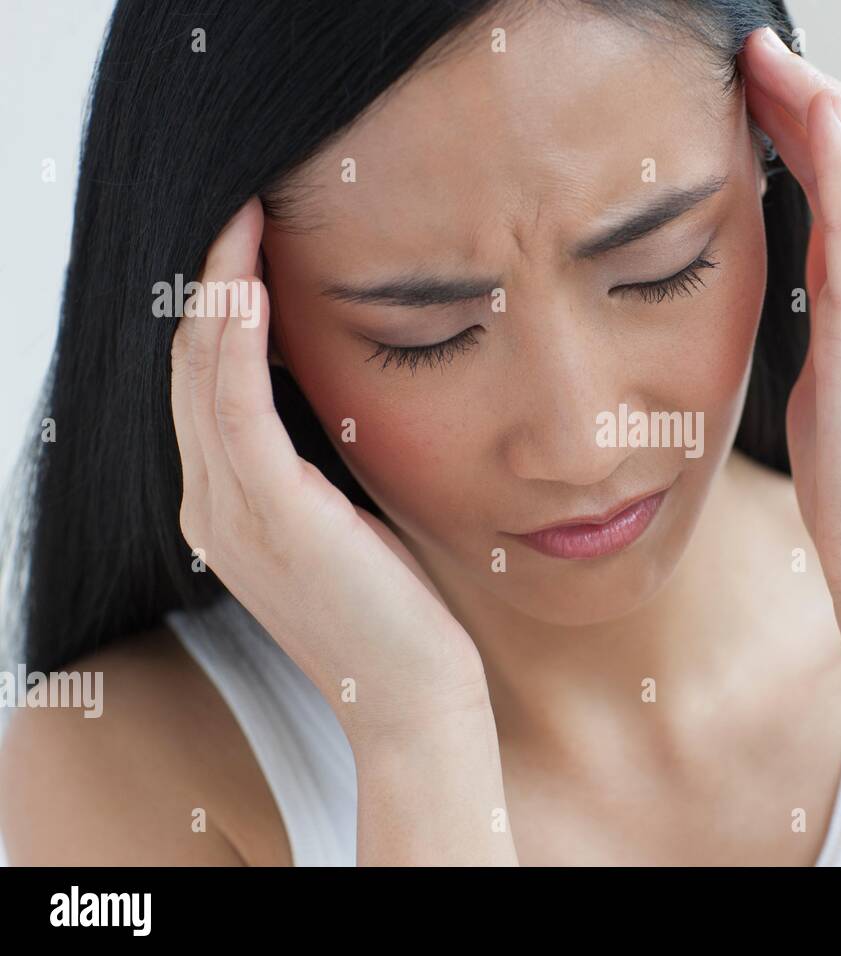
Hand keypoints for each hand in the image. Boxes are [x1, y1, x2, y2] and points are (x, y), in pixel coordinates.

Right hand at [169, 197, 489, 743]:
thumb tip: (348, 390)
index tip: (254, 237)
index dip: (220, 306)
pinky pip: (233, 404)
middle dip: (212, 277)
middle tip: (244, 202)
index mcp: (230, 508)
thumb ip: (327, 462)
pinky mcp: (270, 516)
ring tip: (244, 212)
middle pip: (189, 365)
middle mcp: (211, 507)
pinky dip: (235, 335)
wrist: (416, 701)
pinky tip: (251, 278)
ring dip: (218, 284)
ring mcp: (230, 515)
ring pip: (200, 372)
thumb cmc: (402, 609)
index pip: (208, 384)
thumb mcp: (353, 520)